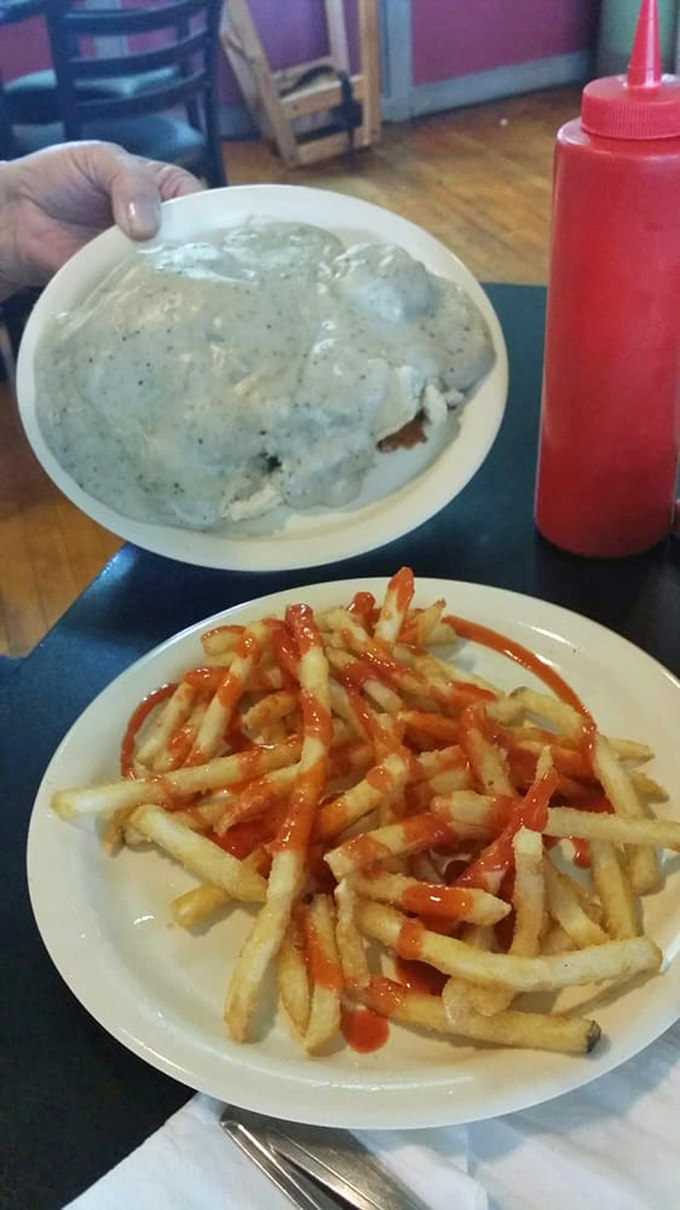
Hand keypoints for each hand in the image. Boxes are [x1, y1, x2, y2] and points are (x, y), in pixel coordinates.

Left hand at [0, 141, 201, 294]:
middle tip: (200, 268)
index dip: (208, 218)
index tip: (213, 237)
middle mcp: (159, 227)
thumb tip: (147, 227)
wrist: (15, 214)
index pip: (198, 202)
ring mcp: (144, 260)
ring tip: (182, 289)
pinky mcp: (124, 286)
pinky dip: (149, 299)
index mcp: (162, 190)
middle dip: (197, 254)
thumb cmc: (59, 176)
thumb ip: (130, 181)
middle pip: (192, 243)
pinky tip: (155, 301)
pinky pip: (144, 295)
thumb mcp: (100, 159)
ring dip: (174, 280)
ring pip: (172, 273)